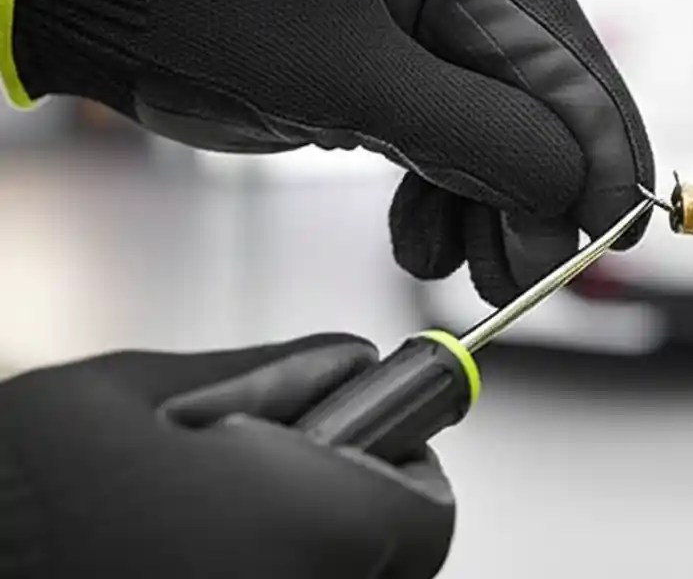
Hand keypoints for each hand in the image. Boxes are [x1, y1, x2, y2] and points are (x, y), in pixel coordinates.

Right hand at [0, 335, 453, 578]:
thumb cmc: (22, 490)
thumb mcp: (138, 392)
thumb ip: (272, 375)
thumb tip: (349, 361)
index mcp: (311, 532)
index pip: (427, 512)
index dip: (397, 465)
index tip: (360, 440)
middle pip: (389, 559)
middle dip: (348, 506)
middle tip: (267, 470)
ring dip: (301, 549)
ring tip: (211, 518)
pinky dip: (260, 577)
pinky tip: (191, 555)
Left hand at [12, 0, 653, 304]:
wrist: (95, 13)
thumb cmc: (200, 10)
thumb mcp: (346, 76)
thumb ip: (469, 129)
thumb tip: (568, 183)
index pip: (556, 40)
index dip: (594, 131)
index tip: (614, 212)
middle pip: (529, 96)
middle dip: (538, 189)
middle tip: (542, 268)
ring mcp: (405, 35)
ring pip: (485, 134)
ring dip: (490, 212)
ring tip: (487, 279)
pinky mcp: (376, 81)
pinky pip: (437, 151)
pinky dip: (439, 206)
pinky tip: (423, 247)